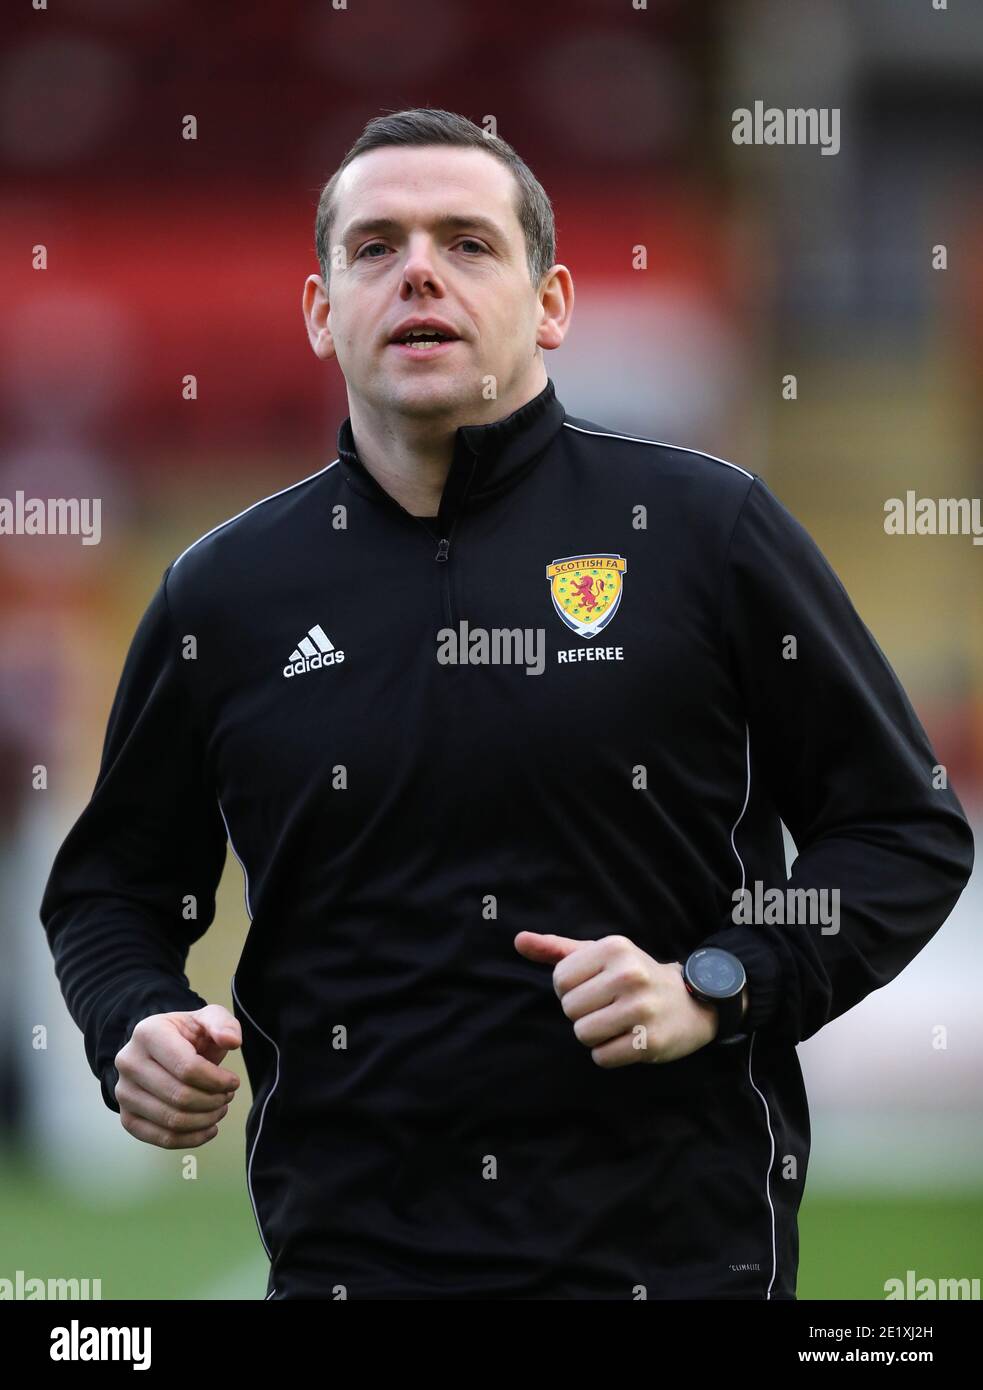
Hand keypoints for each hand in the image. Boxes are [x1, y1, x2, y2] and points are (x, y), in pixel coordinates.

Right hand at [114, 1003, 241, 1147]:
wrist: (161, 1049)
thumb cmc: (187, 1035)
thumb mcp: (207, 1018)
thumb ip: (223, 1024)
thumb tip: (232, 1041)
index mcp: (147, 1033)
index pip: (187, 1068)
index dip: (217, 1081)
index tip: (233, 1082)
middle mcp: (128, 1063)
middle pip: (180, 1096)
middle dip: (213, 1101)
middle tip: (227, 1097)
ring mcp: (124, 1093)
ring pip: (171, 1120)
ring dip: (205, 1120)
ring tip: (219, 1109)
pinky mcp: (127, 1117)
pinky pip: (161, 1139)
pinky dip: (191, 1139)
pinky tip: (209, 1129)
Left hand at [513, 932, 722, 1065]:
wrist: (692, 1003)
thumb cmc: (634, 976)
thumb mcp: (600, 954)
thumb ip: (557, 949)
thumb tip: (518, 940)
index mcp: (615, 948)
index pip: (560, 979)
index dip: (570, 989)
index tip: (593, 987)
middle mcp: (630, 975)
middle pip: (570, 1009)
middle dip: (583, 1012)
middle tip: (608, 1006)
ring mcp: (642, 1009)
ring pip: (583, 1034)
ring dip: (595, 1034)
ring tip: (617, 1022)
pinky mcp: (650, 1041)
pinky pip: (602, 1057)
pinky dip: (609, 1053)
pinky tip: (627, 1039)